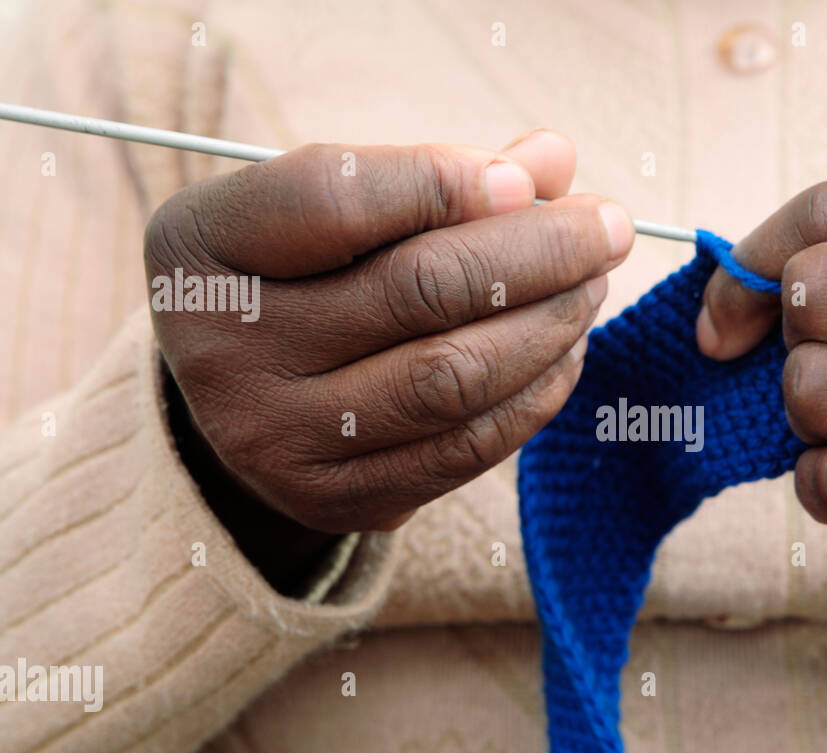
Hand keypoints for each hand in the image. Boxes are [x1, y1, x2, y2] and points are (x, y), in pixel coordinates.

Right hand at [147, 130, 633, 587]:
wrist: (243, 405)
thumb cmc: (301, 282)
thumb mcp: (331, 216)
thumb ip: (431, 181)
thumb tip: (552, 160)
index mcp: (203, 248)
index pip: (332, 199)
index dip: (444, 182)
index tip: (534, 176)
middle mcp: (224, 351)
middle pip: (415, 290)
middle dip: (539, 251)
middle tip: (607, 226)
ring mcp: (279, 439)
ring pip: (452, 375)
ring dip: (550, 323)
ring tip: (594, 281)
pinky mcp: (339, 501)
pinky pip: (466, 448)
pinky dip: (536, 393)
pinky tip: (567, 348)